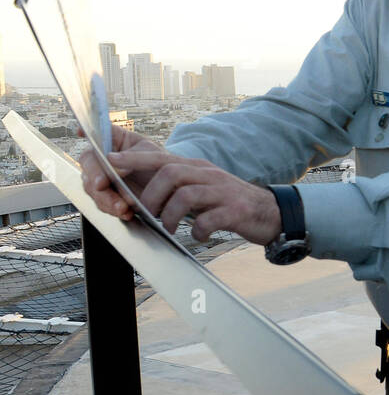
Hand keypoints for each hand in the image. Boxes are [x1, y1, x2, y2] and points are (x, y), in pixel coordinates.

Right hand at [79, 126, 164, 220]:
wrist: (170, 186)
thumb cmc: (160, 164)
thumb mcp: (153, 154)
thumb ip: (133, 156)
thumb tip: (112, 159)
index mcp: (113, 141)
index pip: (96, 133)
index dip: (85, 130)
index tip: (80, 131)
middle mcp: (102, 159)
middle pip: (89, 167)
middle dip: (94, 178)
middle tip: (101, 185)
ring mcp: (103, 179)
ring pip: (94, 189)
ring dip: (106, 199)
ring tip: (121, 207)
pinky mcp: (108, 196)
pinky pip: (104, 204)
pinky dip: (113, 209)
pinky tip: (125, 212)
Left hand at [99, 148, 282, 243]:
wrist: (272, 213)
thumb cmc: (230, 203)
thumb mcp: (204, 188)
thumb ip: (178, 187)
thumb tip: (143, 196)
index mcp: (197, 168)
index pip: (160, 158)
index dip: (134, 160)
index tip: (111, 163)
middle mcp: (209, 175)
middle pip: (171, 174)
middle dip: (151, 196)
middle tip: (147, 215)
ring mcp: (224, 192)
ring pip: (186, 195)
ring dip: (170, 216)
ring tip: (169, 229)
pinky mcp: (237, 210)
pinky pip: (210, 219)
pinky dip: (198, 231)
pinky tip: (199, 237)